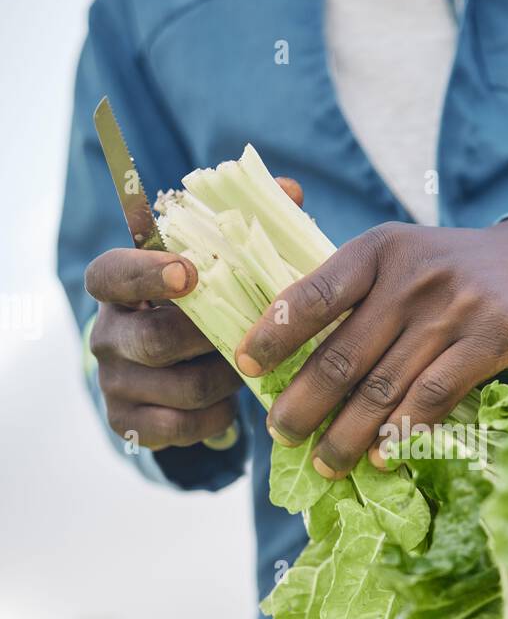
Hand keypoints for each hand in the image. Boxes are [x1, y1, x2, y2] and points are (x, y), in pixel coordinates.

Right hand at [84, 179, 303, 449]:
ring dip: (226, 380)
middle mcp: (105, 334)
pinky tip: (230, 404)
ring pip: (180, 388)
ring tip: (251, 367)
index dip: (145, 273)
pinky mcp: (128, 423)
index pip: (110, 274)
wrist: (173, 371)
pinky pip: (181, 428)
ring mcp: (113, 382)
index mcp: (115, 286)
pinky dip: (216, 417)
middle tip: (251, 333)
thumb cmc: (200, 304)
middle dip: (210, 340)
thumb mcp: (216, 265)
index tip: (190, 271)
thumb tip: (291, 190)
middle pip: (153, 340)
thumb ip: (249, 224)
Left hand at [235, 218, 507, 476]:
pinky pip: (435, 397)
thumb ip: (353, 292)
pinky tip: (380, 456)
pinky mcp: (494, 340)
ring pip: (383, 387)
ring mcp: (455, 309)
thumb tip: (288, 357)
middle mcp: (413, 277)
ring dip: (346, 434)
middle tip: (281, 434)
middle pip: (342, 354)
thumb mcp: (400, 257)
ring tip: (324, 463)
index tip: (245, 367)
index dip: (274, 333)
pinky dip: (402, 433)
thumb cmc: (451, 270)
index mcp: (379, 250)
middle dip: (304, 403)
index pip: (314, 293)